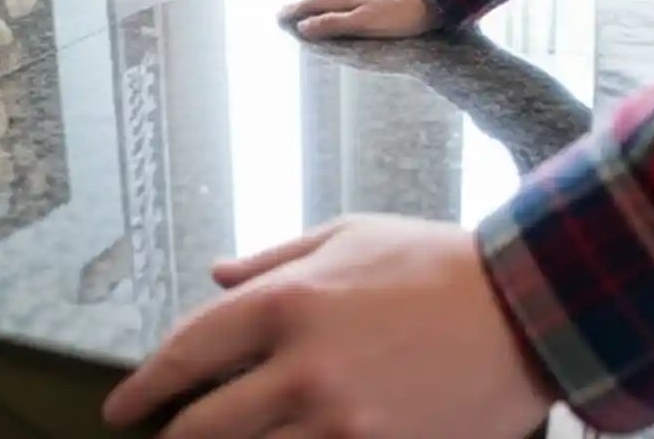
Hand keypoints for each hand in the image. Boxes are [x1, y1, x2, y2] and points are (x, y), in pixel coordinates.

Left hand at [103, 216, 553, 437]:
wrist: (528, 309)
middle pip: (202, 426)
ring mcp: (340, 423)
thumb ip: (272, 259)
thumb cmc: (436, 265)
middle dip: (170, 437)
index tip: (124, 405)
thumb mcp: (348, 235)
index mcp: (288, 302)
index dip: (145, 384)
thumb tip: (215, 273)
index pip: (187, 351)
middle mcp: (303, 368)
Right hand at [279, 0, 443, 39]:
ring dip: (315, 0)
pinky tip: (337, 2)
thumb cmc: (398, 16)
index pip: (313, 4)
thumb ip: (333, 24)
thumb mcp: (363, 23)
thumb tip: (303, 27)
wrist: (431, 0)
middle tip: (285, 11)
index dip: (296, 11)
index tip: (278, 17)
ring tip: (306, 5)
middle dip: (301, 4)